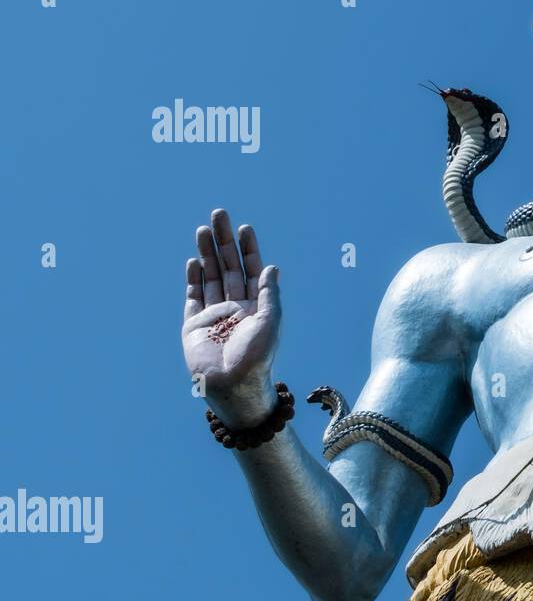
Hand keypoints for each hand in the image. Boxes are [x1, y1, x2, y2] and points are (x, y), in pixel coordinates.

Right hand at [182, 209, 281, 426]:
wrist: (233, 385)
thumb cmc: (257, 357)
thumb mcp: (270, 321)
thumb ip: (268, 293)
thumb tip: (271, 266)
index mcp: (255, 307)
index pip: (251, 270)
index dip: (248, 249)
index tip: (245, 228)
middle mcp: (234, 308)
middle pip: (227, 267)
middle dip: (223, 241)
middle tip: (219, 215)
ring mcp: (213, 315)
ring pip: (209, 276)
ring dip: (206, 253)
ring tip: (203, 229)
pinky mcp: (194, 325)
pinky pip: (193, 297)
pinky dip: (193, 278)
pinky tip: (194, 260)